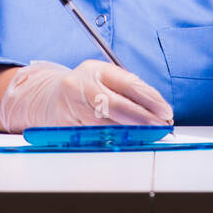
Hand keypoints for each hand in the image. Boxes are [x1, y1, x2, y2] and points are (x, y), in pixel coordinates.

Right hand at [0, 59, 173, 132]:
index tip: (165, 111)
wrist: (47, 97)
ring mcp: (71, 108)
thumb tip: (157, 107)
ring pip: (107, 126)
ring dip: (132, 133)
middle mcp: (81, 87)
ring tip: (149, 135)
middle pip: (117, 106)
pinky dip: (114, 141)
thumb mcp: (104, 77)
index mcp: (95, 70)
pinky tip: (127, 141)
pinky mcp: (66, 128)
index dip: (150, 99)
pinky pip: (95, 137)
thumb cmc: (84, 87)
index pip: (127, 84)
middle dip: (143, 120)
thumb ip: (128, 88)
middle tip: (161, 127)